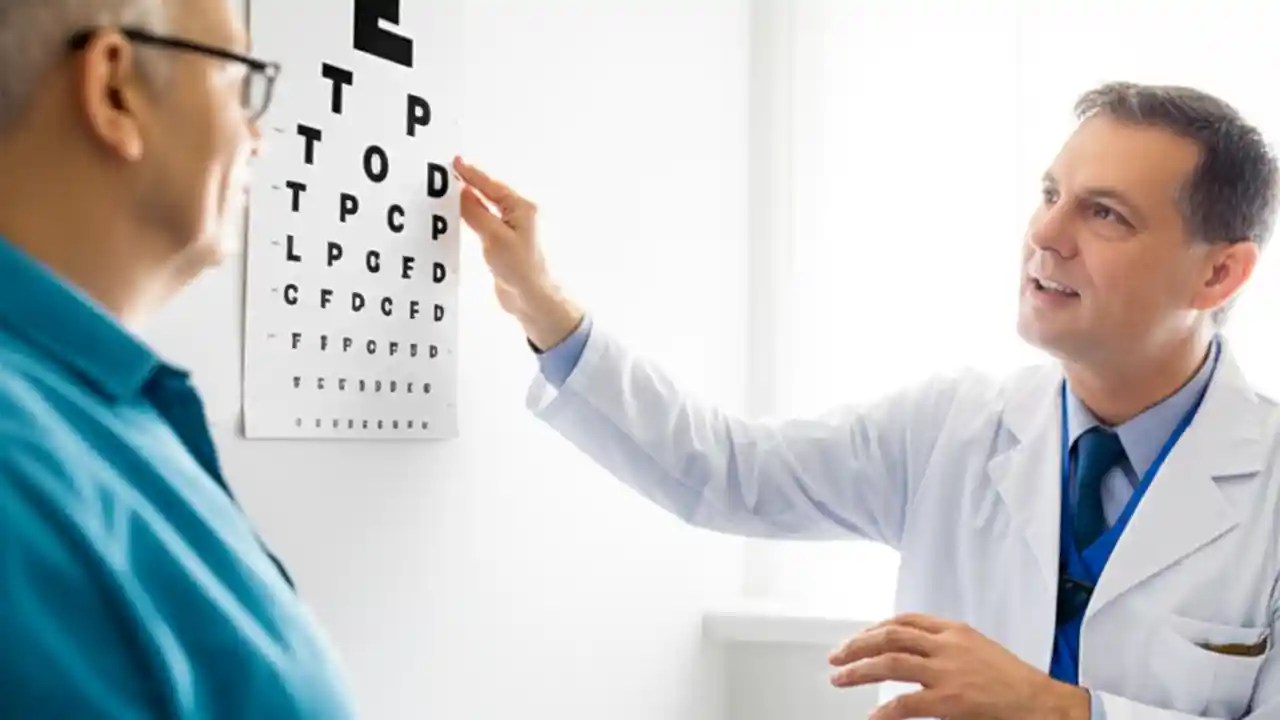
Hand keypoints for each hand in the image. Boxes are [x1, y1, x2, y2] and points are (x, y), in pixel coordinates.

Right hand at [453, 156, 582, 348]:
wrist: (532, 298)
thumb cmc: (520, 267)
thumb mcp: (493, 236)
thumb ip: (475, 212)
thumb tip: (462, 191)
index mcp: (522, 208)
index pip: (491, 186)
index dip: (472, 174)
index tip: (456, 162)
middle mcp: (520, 216)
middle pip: (491, 195)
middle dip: (472, 184)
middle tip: (451, 172)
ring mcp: (513, 232)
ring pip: (488, 210)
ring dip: (472, 201)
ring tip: (454, 191)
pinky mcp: (506, 246)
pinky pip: (486, 225)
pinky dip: (474, 218)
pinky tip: (464, 218)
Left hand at [828, 614, 1089, 719]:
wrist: (1044, 703)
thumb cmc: (1014, 681)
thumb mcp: (979, 650)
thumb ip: (946, 647)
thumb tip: (913, 653)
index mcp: (955, 630)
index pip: (904, 620)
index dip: (875, 628)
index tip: (858, 638)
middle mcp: (947, 645)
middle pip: (889, 636)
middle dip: (857, 644)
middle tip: (836, 656)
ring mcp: (947, 672)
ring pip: (890, 662)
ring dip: (858, 670)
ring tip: (838, 679)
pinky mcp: (949, 701)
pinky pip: (905, 703)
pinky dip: (883, 710)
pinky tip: (870, 716)